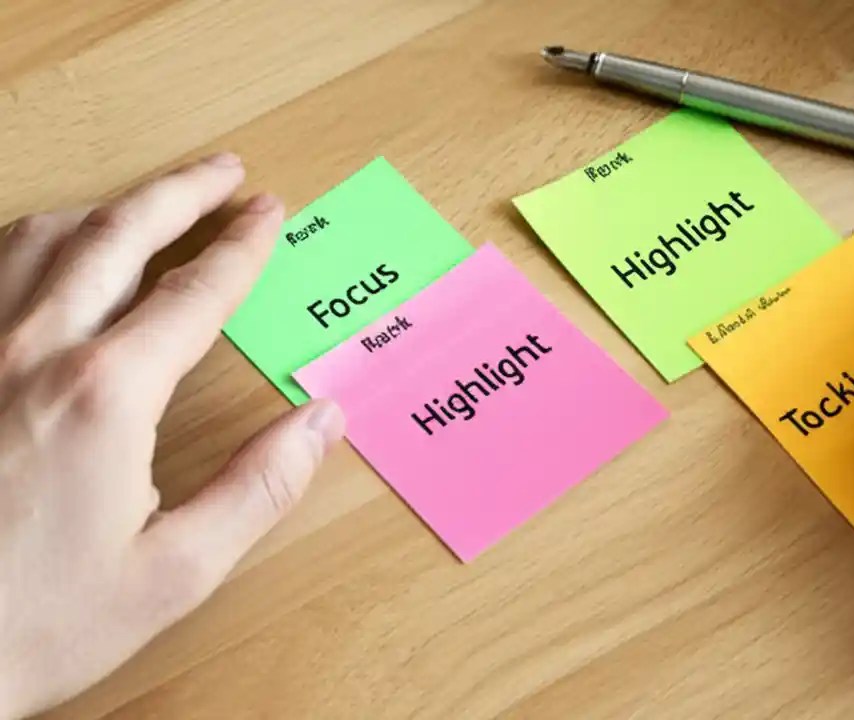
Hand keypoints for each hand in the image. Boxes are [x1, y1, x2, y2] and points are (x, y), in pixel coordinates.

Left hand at [0, 154, 343, 716]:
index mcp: (103, 396)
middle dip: (180, 192)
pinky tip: (49, 253)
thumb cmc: (30, 623)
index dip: (241, 246)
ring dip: (107, 206)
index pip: (193, 293)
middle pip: (117, 236)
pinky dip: (34, 242)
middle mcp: (30, 353)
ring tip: (148, 199)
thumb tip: (322, 422)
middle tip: (224, 170)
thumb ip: (257, 489)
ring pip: (41, 238)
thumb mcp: (171, 574)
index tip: (269, 213)